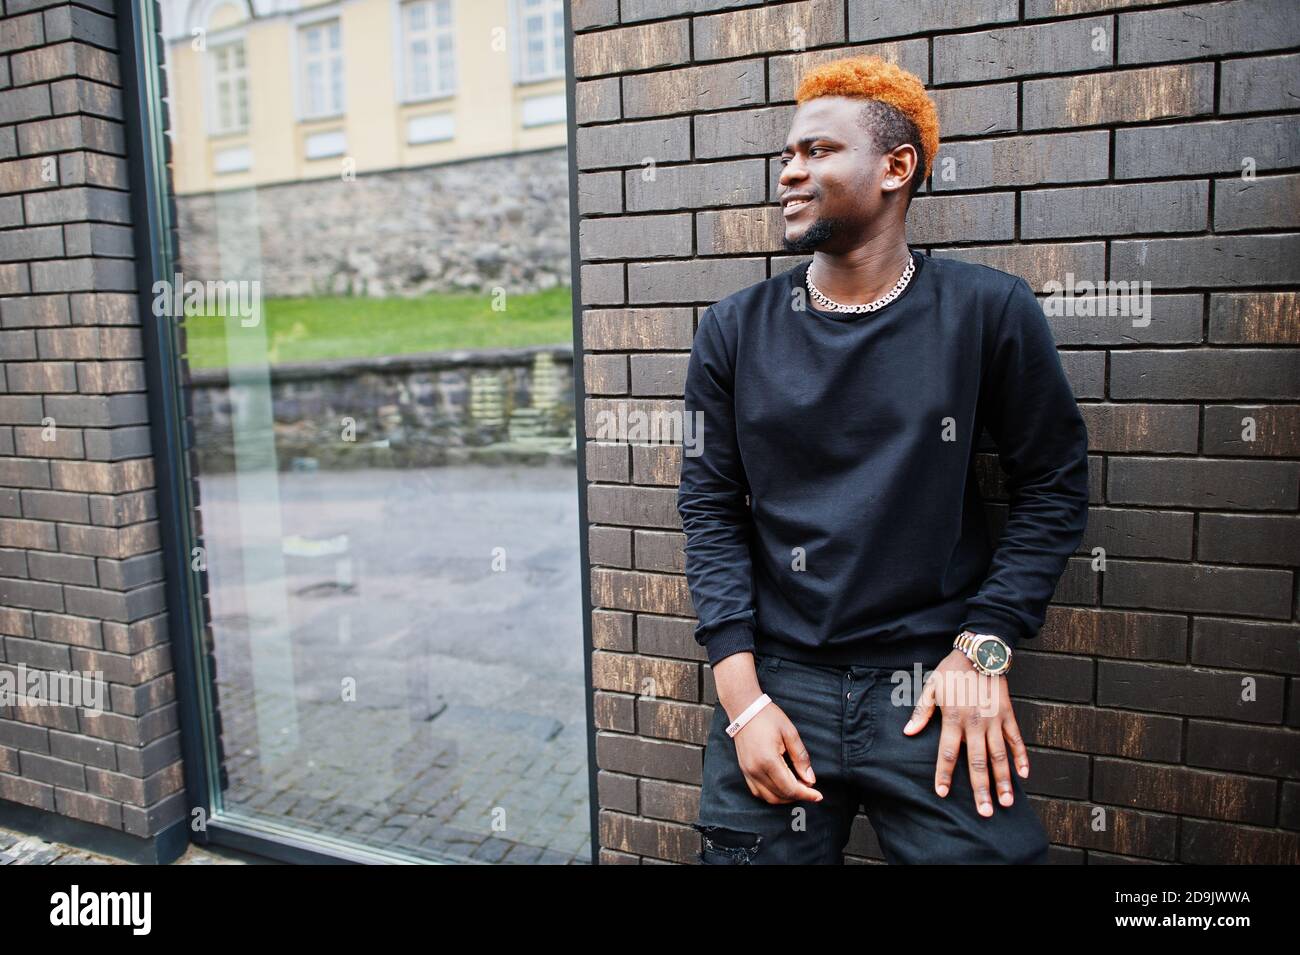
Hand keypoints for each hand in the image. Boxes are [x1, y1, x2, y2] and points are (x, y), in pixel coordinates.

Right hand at [732, 702, 822, 804]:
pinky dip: (772, 794)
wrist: (744, 708)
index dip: (806, 794)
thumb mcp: (790, 733)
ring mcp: (747, 772)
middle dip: (798, 796)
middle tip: (810, 788)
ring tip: (798, 787)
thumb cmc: (767, 717)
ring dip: (785, 797)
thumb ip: (801, 758)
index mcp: (768, 760)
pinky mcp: (744, 770)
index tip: (818, 796)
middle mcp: (755, 770)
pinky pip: (758, 792)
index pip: (790, 788)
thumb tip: (810, 779)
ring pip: (769, 797)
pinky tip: (782, 786)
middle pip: (780, 795)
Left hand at [901, 649, 1029, 817]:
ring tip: (1005, 802)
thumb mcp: (932, 687)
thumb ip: (922, 712)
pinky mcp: (1008, 715)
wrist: (981, 652)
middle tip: (985, 812)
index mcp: (954, 718)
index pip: (947, 753)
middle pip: (977, 762)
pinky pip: (1016, 740)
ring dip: (1003, 780)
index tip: (942, 793)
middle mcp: (975, 723)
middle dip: (981, 789)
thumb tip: (908, 732)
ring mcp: (994, 721)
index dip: (943, 774)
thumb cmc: (953, 671)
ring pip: (1000, 756)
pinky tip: (1023, 774)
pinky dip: (1021, 757)